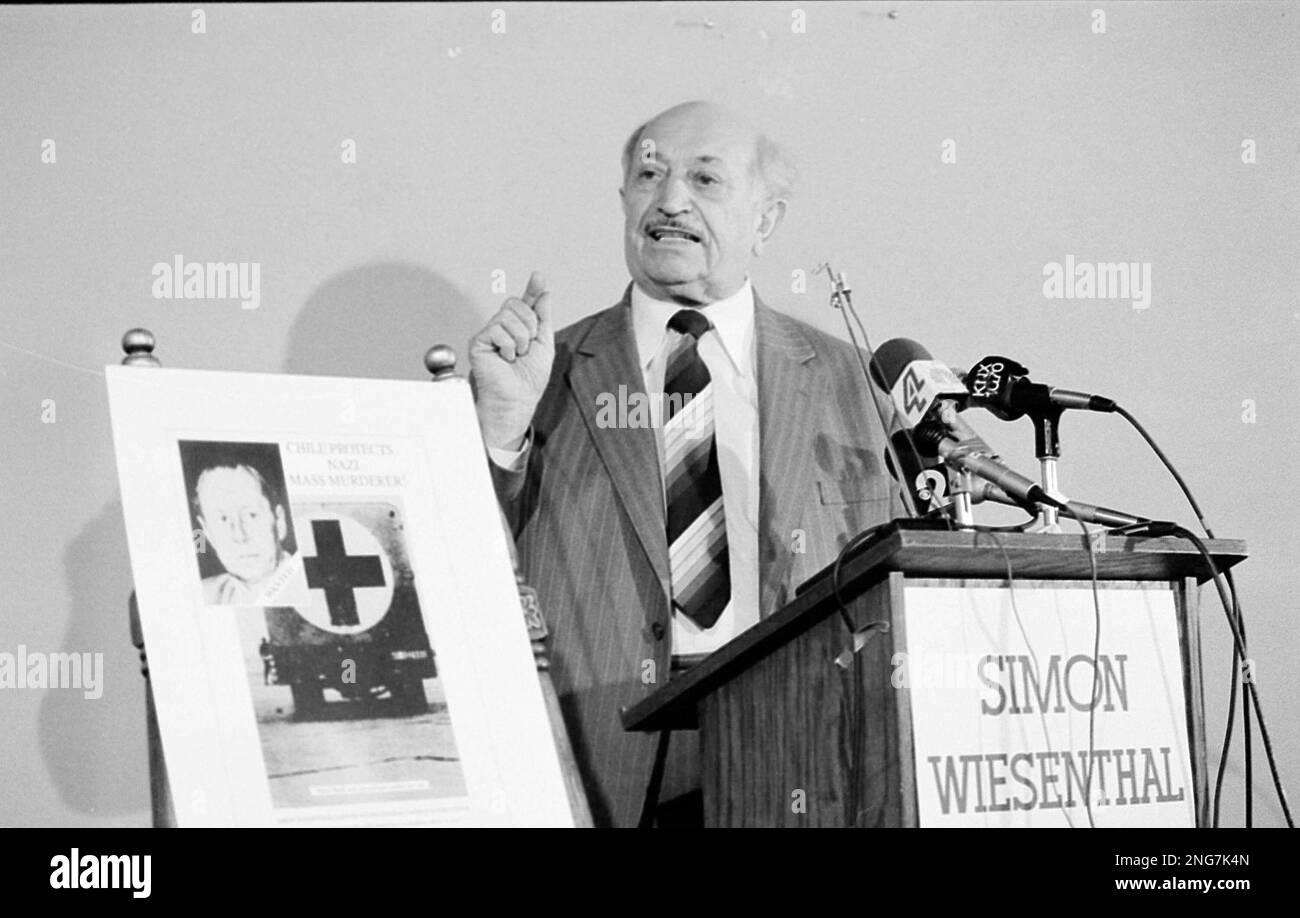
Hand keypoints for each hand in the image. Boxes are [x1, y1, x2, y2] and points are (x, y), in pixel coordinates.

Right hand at [469, 271, 554, 450]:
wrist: (517, 399)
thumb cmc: (529, 379)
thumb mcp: (544, 344)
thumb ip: (543, 318)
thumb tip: (544, 292)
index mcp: (518, 328)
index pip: (525, 303)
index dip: (532, 289)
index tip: (538, 276)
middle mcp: (501, 328)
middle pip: (516, 304)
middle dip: (530, 324)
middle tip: (527, 346)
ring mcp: (489, 334)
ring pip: (507, 315)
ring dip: (521, 338)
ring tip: (516, 355)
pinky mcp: (478, 342)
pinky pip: (497, 329)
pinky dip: (508, 345)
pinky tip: (505, 358)